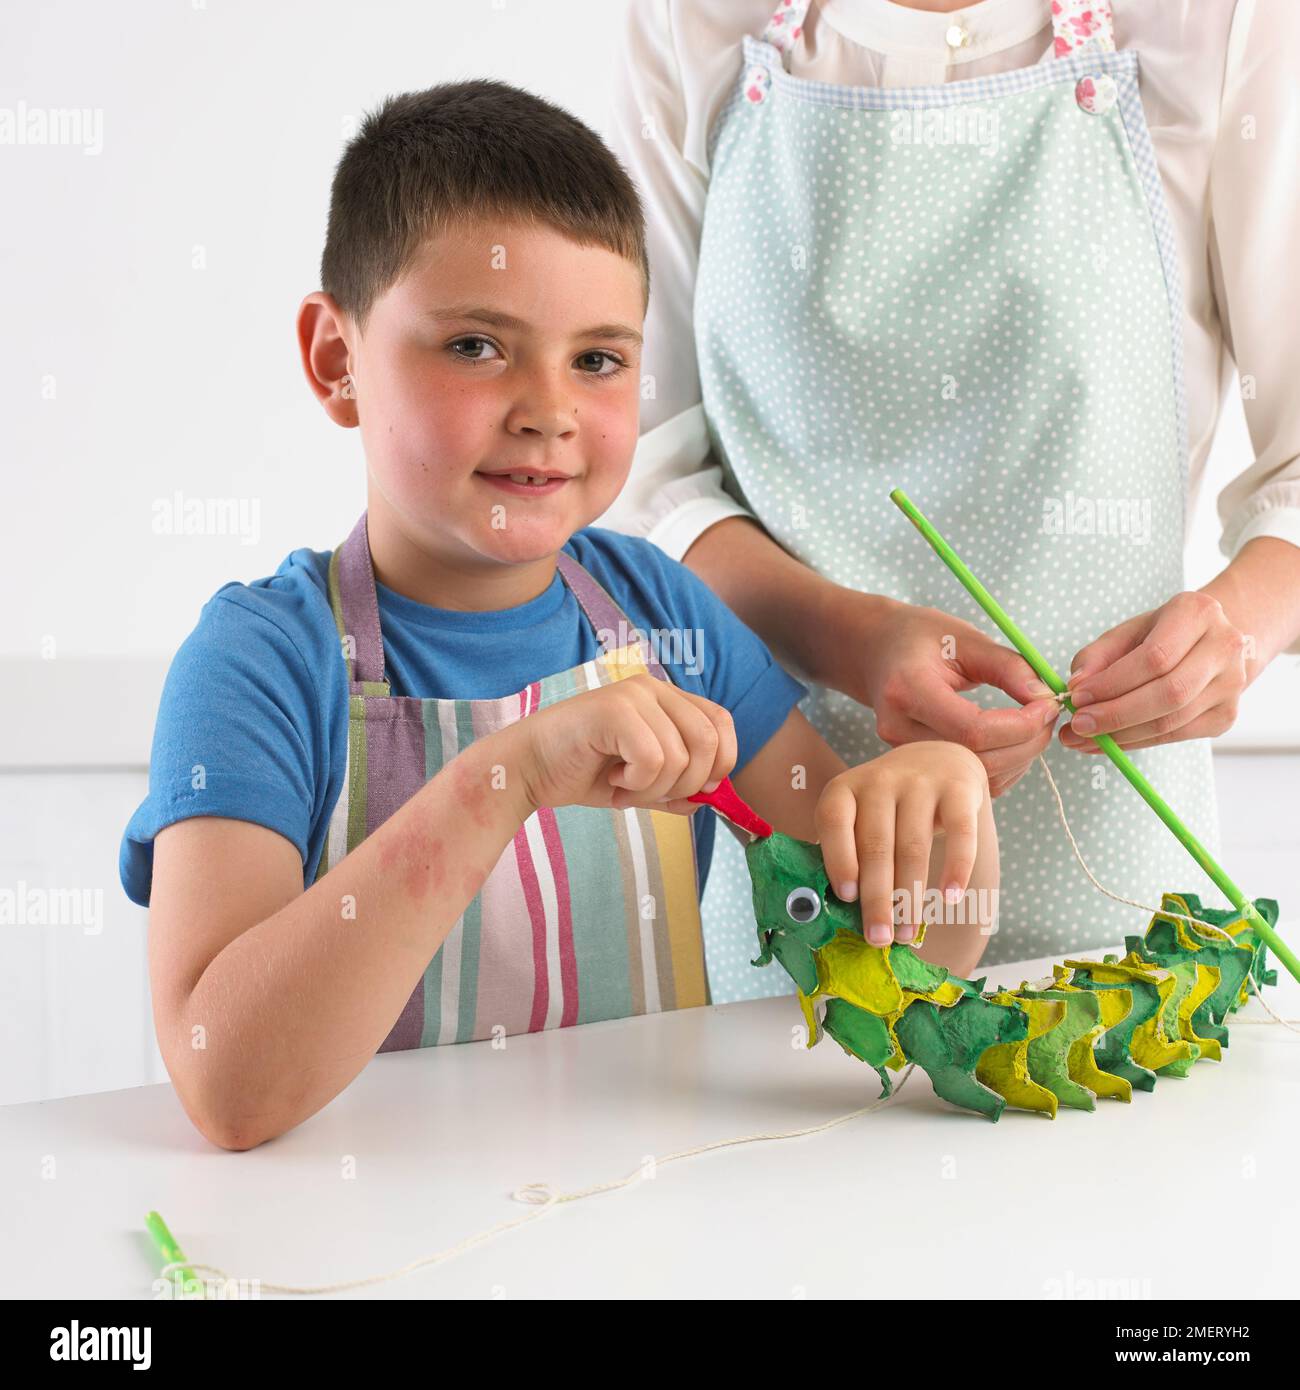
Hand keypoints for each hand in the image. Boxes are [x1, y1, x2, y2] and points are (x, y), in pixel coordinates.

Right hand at [510, 673, 736, 814]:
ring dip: (654, 788)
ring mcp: (633, 695)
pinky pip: (652, 759)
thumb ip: (677, 788)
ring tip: (622, 786)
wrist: (527, 769)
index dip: (721, 763)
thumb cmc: (581, 772)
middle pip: (709, 739)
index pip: (721, 722)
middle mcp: (652, 688)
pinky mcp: (613, 709)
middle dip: (687, 783)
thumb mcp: (641, 784)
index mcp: (665, 698)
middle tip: (649, 793)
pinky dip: (637, 783)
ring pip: (680, 756)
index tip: (694, 791)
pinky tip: (611, 780)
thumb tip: (712, 798)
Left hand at [813, 741, 988, 947]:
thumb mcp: (858, 815)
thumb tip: (842, 911)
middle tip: (878, 938)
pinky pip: (960, 833)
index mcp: (844, 789)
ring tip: (906, 932)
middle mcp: (879, 780)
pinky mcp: (959, 789)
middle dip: (877, 898)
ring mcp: (920, 782)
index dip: (839, 859)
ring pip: (913, 846)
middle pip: (876, 845)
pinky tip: (950, 897)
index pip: (834, 821)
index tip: (847, 898)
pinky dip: (956, 868)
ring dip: (910, 895)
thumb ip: (848, 850)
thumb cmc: (887, 805)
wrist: (938, 758)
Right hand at [829, 593, 1060, 796]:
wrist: (877, 652)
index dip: (1020, 725)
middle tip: (1048, 717)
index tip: (1048, 705)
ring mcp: (902, 753)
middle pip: (975, 760)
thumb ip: (1009, 667)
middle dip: (1025, 744)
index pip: (972, 730)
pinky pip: (967, 782)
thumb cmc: (920, 638)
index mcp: (907, 690)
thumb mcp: (967, 639)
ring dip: (1018, 759)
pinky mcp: (916, 765)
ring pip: (975, 777)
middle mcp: (898, 728)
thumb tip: (1046, 699)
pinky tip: (1012, 742)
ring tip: (1033, 728)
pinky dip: (1002, 768)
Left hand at [1061, 591, 1247, 751]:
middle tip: (1078, 725)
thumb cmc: (1160, 634)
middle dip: (1116, 714)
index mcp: (1197, 613)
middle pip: (1169, 693)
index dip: (1113, 682)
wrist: (1208, 643)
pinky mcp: (1226, 715)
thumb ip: (1096, 656)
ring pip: (1172, 721)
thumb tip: (1075, 687)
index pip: (1155, 657)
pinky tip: (1110, 742)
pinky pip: (1176, 736)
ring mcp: (1232, 684)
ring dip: (1122, 735)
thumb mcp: (1126, 633)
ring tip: (1085, 738)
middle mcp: (1224, 647)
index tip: (1077, 697)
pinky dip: (1138, 742)